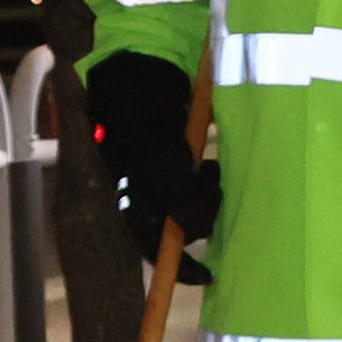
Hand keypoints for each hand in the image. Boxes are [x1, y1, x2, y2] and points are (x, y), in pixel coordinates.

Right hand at [85, 53, 216, 282]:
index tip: (209, 275)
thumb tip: (202, 233)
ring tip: (211, 168)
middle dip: (201, 214)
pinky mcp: (176, 152)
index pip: (152, 245)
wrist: (141, 65)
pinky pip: (197, 177)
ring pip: (193, 200)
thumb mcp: (160, 165)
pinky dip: (207, 175)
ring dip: (207, 191)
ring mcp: (160, 171)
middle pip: (179, 223)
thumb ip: (181, 201)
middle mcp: (142, 190)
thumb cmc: (143, 116)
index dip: (178, 265)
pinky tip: (210, 162)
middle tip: (211, 188)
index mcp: (129, 197)